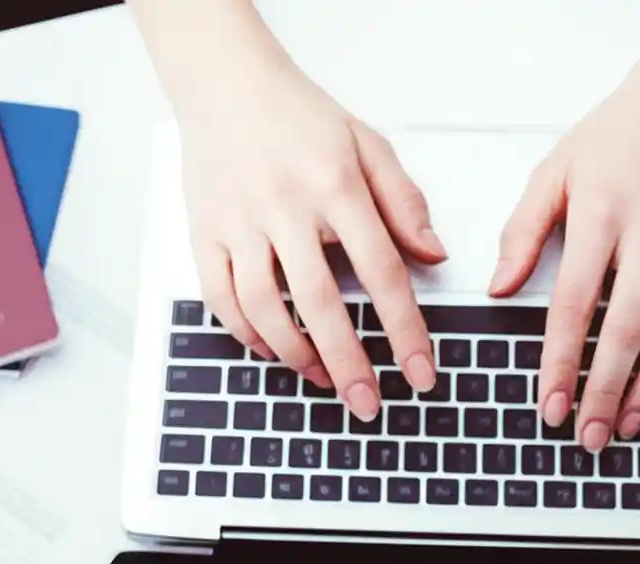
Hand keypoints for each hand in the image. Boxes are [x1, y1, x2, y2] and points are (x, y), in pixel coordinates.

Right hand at [179, 69, 444, 420]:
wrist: (225, 84)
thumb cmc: (300, 115)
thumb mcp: (367, 144)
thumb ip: (404, 202)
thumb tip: (434, 256)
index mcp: (334, 184)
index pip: (381, 270)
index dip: (405, 329)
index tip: (421, 372)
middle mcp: (284, 205)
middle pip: (319, 301)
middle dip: (349, 362)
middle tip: (369, 404)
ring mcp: (238, 221)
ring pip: (263, 306)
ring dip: (295, 354)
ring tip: (324, 380)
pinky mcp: (205, 232)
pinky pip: (220, 296)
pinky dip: (246, 332)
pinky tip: (273, 350)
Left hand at [489, 1, 639, 451]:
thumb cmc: (617, 135)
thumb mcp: (552, 170)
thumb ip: (522, 231)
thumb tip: (499, 288)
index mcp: (602, 214)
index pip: (575, 304)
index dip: (561, 361)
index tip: (548, 403)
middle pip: (628, 330)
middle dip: (606, 391)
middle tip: (587, 434)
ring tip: (628, 423)